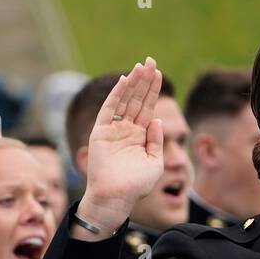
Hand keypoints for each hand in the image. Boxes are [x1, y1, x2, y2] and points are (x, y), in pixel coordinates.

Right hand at [75, 57, 164, 234]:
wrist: (116, 197)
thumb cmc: (136, 186)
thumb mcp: (155, 163)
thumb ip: (156, 141)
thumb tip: (158, 120)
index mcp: (140, 136)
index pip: (148, 107)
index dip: (153, 90)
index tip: (159, 72)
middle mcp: (126, 130)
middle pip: (137, 99)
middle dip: (144, 81)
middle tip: (150, 61)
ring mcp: (113, 130)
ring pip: (124, 101)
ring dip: (132, 83)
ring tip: (141, 66)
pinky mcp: (100, 132)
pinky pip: (109, 109)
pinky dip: (116, 95)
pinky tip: (125, 80)